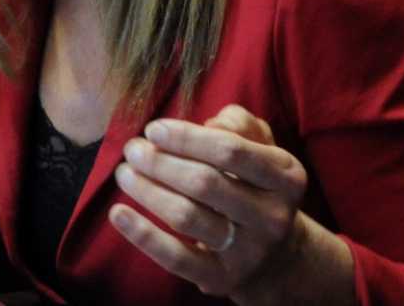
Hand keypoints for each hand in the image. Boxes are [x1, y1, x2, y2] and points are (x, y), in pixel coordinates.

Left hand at [109, 105, 352, 303]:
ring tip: (125, 173)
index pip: (231, 150)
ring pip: (187, 217)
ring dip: (147, 191)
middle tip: (132, 150)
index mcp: (286, 177)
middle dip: (160, 162)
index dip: (186, 137)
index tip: (152, 129)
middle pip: (205, 183)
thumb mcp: (261, 148)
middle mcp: (273, 216)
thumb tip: (211, 123)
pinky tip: (118, 213)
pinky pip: (176, 257)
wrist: (276, 255)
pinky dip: (142, 234)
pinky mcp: (222, 278)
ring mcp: (249, 252)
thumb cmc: (256, 185)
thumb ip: (241, 124)